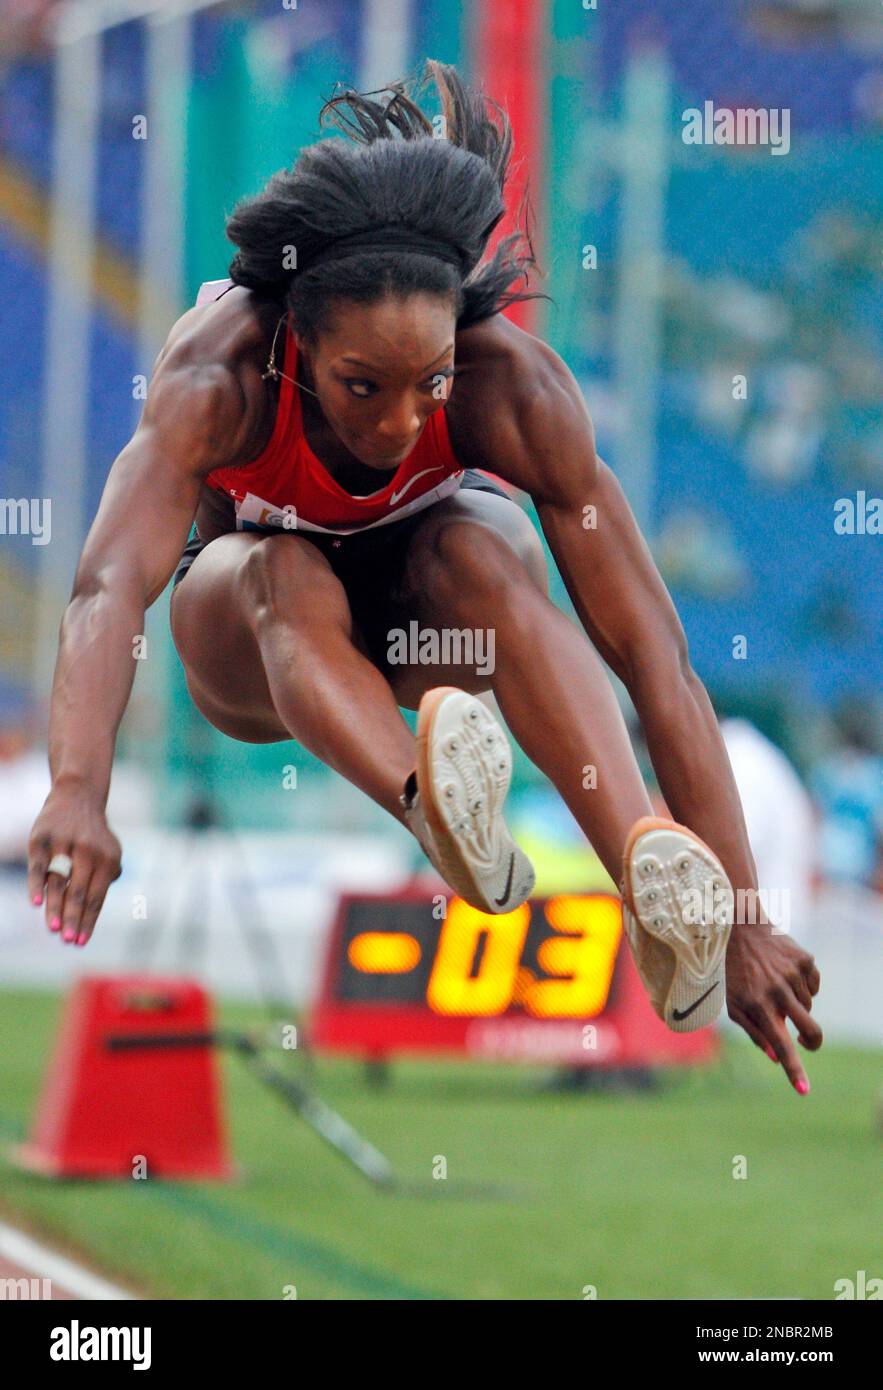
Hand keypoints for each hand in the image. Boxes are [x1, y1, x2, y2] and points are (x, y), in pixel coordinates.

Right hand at [27, 778, 121, 946]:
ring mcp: (64, 843)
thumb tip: (92, 910)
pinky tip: (36, 903)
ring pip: (59, 881)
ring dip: (56, 907)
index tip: (80, 942)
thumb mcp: (110, 852)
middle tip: (68, 941)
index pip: (96, 897)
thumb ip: (107, 879)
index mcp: (107, 859)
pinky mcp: (41, 838)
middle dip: (73, 919)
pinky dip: (37, 884)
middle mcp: (88, 851)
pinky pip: (39, 864)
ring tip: (53, 929)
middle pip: (79, 892)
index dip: (88, 921)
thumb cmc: (94, 834)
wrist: (78, 796)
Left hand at [726, 925, 821, 1092]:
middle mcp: (777, 992)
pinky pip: (814, 986)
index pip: (781, 1045)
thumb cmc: (733, 972)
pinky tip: (787, 974)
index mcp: (758, 1006)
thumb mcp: (732, 1004)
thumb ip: (754, 1032)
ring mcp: (793, 975)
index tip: (804, 1091)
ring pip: (809, 1006)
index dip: (794, 1070)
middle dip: (812, 1041)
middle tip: (805, 1040)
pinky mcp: (805, 960)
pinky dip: (804, 986)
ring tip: (776, 988)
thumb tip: (775, 1058)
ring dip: (797, 1005)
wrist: (740, 928)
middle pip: (811, 1030)